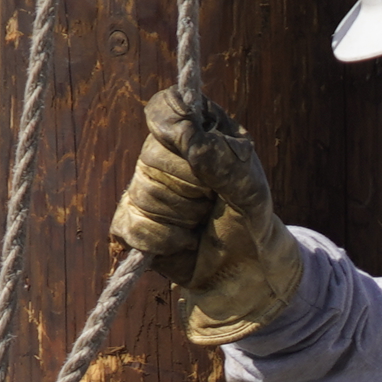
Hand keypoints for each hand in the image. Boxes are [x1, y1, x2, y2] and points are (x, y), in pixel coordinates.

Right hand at [107, 88, 304, 344]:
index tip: (198, 153)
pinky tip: (185, 242)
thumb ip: (223, 160)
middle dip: (191, 189)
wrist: (244, 272)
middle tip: (213, 202)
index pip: (165, 108)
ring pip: (143, 194)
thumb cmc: (249, 222)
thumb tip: (188, 135)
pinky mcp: (131, 222)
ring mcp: (143, 187)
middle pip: (152, 155)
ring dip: (183, 218)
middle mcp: (165, 153)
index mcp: (198, 130)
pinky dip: (164, 240)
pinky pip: (131, 224)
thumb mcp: (250, 189)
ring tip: (201, 224)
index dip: (175, 129)